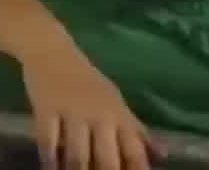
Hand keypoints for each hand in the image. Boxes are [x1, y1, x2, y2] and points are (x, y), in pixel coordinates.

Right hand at [19, 41, 159, 169]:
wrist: (51, 51)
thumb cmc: (86, 81)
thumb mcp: (116, 102)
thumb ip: (136, 130)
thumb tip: (162, 155)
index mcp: (118, 115)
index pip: (134, 152)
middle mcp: (99, 116)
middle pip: (107, 158)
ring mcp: (72, 112)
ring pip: (77, 152)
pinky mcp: (46, 108)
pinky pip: (47, 139)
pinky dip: (48, 157)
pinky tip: (49, 167)